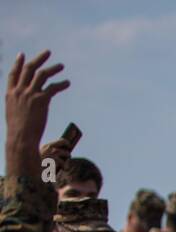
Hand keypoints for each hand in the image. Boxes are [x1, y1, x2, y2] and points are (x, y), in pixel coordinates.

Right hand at [5, 51, 69, 177]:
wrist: (21, 138)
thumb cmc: (18, 132)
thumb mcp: (13, 115)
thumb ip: (17, 106)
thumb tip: (22, 107)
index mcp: (10, 94)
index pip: (13, 74)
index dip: (17, 63)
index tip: (22, 54)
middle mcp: (19, 91)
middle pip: (28, 69)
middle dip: (38, 59)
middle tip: (48, 52)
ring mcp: (29, 94)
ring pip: (41, 74)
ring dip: (53, 68)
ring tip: (61, 66)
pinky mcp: (41, 100)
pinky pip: (53, 87)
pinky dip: (61, 84)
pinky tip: (67, 83)